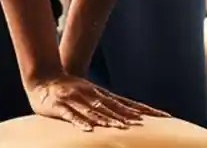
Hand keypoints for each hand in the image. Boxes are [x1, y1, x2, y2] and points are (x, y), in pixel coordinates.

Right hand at [26, 73, 166, 130]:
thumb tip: (127, 116)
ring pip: (95, 111)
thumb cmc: (68, 90)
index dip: (145, 110)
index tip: (162, 117)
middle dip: (130, 116)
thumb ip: (107, 105)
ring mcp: (77, 99)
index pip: (128, 103)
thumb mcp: (90, 95)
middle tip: (145, 126)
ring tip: (121, 128)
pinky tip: (89, 130)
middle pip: (115, 107)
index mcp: (102, 94)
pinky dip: (80, 122)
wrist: (43, 77)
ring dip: (108, 120)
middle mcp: (92, 95)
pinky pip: (71, 116)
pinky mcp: (60, 106)